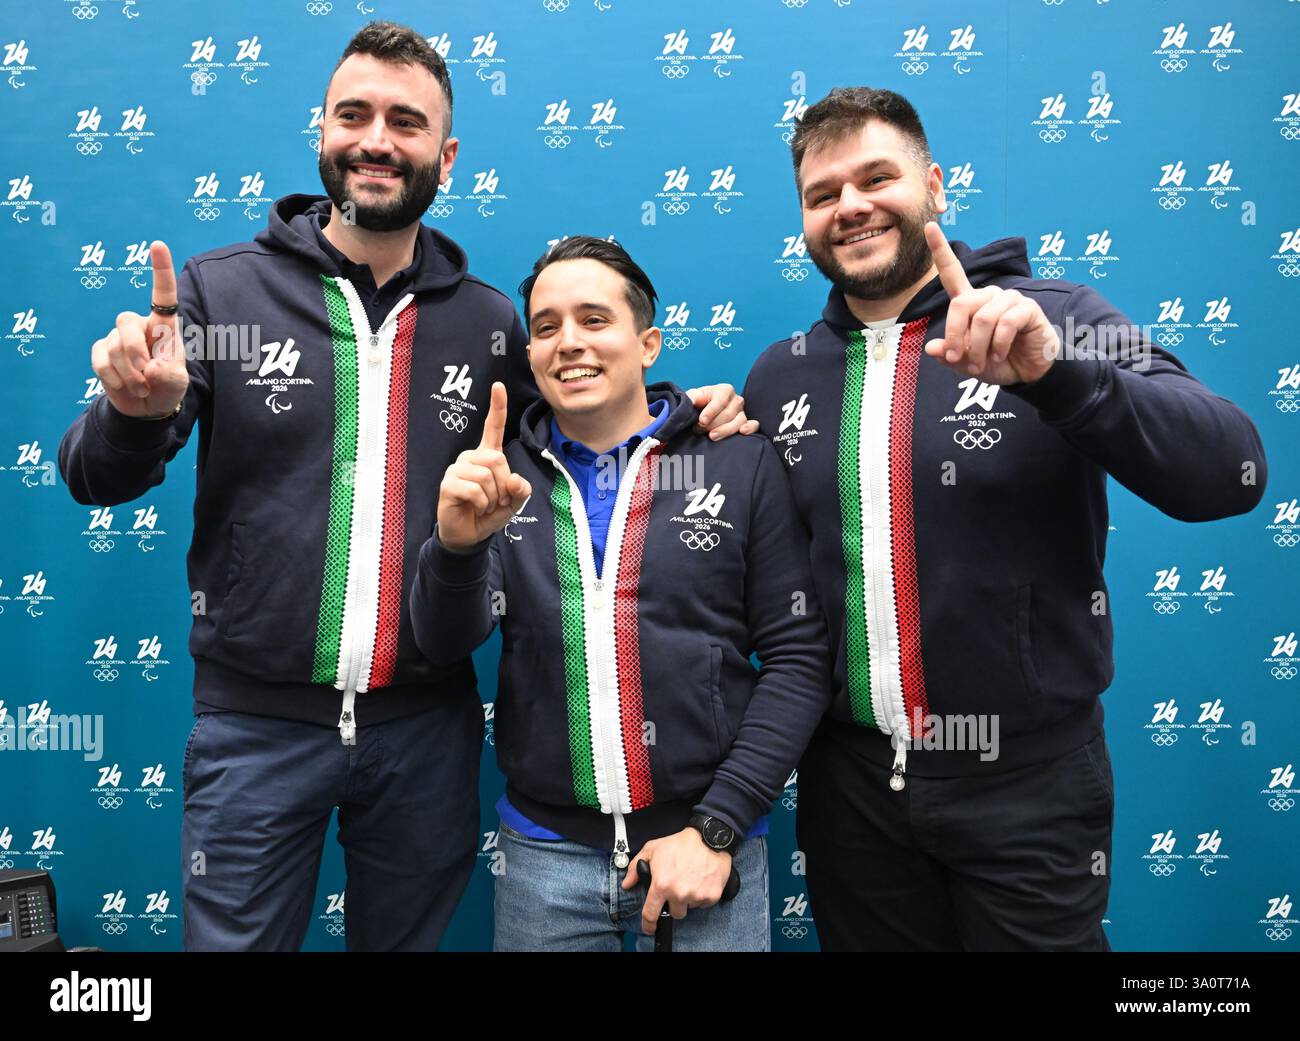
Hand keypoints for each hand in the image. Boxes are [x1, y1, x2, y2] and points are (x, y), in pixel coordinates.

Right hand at [91, 241, 188, 418]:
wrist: (146, 407)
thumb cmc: (167, 387)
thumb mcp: (177, 383)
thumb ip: (169, 374)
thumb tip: (150, 367)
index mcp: (164, 325)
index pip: (162, 295)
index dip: (160, 270)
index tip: (158, 245)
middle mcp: (140, 325)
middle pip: (126, 323)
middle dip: (134, 351)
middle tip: (147, 375)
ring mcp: (117, 337)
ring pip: (114, 348)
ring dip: (130, 374)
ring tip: (143, 386)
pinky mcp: (102, 351)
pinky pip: (101, 361)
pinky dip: (114, 379)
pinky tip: (126, 387)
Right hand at [436, 381, 531, 550]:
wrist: (469, 534)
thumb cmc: (489, 513)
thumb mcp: (514, 503)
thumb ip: (521, 490)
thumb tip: (515, 479)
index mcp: (486, 456)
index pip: (492, 427)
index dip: (497, 407)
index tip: (498, 385)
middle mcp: (470, 457)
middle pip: (497, 459)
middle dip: (504, 485)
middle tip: (497, 501)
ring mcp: (457, 469)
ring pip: (486, 475)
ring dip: (493, 497)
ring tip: (484, 505)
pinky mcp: (448, 484)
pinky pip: (474, 490)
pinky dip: (481, 504)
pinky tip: (474, 508)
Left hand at [620, 826, 732, 934]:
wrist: (708, 838)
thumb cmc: (680, 843)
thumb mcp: (652, 849)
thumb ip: (635, 867)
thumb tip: (627, 884)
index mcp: (662, 885)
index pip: (651, 914)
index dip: (648, 924)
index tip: (649, 928)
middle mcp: (678, 894)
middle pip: (674, 913)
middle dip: (674, 903)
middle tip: (677, 886)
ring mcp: (696, 896)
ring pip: (689, 908)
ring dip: (688, 899)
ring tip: (690, 880)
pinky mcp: (711, 896)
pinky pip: (703, 904)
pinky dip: (701, 895)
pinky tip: (700, 880)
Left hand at [686, 383, 759, 438]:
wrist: (703, 412)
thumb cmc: (699, 404)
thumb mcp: (693, 398)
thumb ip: (692, 397)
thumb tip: (693, 400)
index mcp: (725, 390)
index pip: (721, 401)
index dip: (711, 411)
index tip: (702, 421)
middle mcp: (736, 400)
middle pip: (728, 413)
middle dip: (712, 424)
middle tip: (699, 430)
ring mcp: (743, 412)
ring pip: (739, 421)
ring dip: (725, 430)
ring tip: (712, 436)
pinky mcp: (746, 423)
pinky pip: (754, 425)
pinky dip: (750, 428)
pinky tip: (742, 432)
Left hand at [922, 222, 1058, 385]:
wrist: (1028, 372)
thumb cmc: (997, 362)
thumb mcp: (966, 363)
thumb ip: (949, 355)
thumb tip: (931, 348)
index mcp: (971, 302)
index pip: (952, 273)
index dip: (940, 250)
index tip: (930, 225)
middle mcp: (989, 295)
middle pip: (961, 304)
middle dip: (955, 336)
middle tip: (957, 359)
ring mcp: (1009, 299)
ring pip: (982, 319)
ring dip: (977, 347)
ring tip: (981, 364)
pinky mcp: (1027, 309)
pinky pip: (1004, 324)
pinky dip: (998, 345)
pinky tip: (1000, 355)